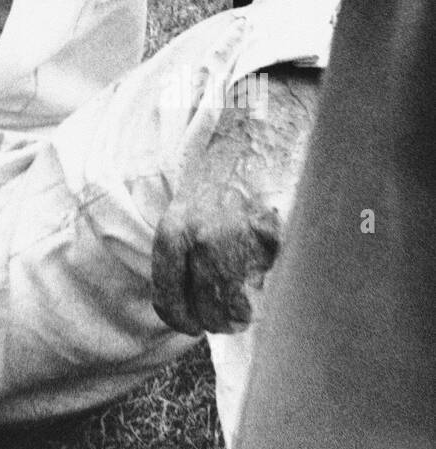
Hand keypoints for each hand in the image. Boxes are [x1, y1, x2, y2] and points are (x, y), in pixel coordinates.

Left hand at [151, 66, 318, 334]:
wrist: (262, 124)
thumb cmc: (228, 164)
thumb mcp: (192, 202)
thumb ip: (190, 247)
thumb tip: (199, 298)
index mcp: (174, 229)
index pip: (168, 299)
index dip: (184, 318)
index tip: (197, 324)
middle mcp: (201, 238)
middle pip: (206, 310)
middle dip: (221, 317)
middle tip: (235, 313)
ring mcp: (240, 238)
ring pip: (241, 304)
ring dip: (249, 309)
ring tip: (257, 292)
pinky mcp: (277, 236)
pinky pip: (277, 280)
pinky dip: (279, 280)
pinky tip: (279, 261)